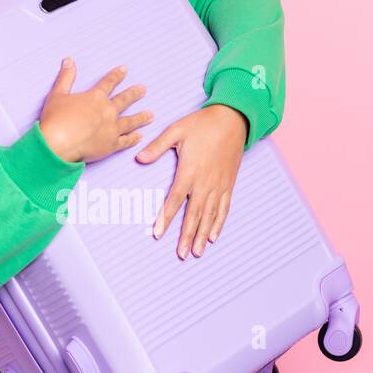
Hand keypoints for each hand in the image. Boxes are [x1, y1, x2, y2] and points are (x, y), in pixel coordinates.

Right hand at [37, 57, 151, 163]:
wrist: (58, 144)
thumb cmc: (56, 120)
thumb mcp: (58, 94)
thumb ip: (66, 77)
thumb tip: (69, 60)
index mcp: (95, 98)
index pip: (108, 83)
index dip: (117, 75)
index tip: (125, 69)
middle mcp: (107, 112)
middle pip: (124, 100)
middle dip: (134, 93)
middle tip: (144, 89)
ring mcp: (112, 129)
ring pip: (130, 121)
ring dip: (141, 117)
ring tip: (151, 114)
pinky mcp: (111, 146)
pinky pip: (126, 141)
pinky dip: (134, 138)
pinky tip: (140, 136)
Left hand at [135, 103, 247, 258]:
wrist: (233, 119)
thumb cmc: (202, 124)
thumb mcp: (176, 130)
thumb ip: (157, 146)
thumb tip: (139, 158)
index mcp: (189, 170)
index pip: (175, 200)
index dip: (166, 218)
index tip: (158, 234)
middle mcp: (205, 182)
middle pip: (194, 214)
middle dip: (187, 236)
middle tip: (181, 254)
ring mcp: (219, 185)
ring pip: (210, 215)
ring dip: (203, 235)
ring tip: (197, 252)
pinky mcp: (229, 184)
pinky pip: (225, 208)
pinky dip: (219, 223)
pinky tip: (214, 237)